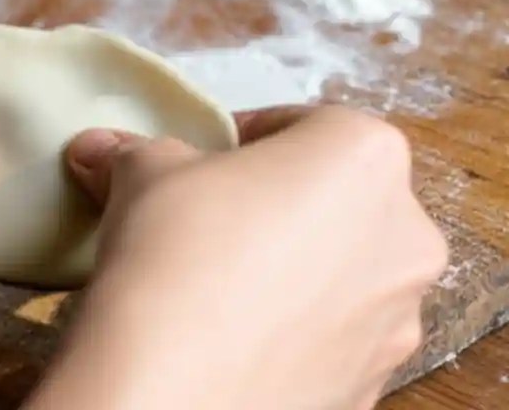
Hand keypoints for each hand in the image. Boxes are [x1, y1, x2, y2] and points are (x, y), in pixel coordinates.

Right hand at [25, 107, 446, 409]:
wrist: (172, 388)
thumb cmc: (176, 255)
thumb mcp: (143, 173)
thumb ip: (135, 153)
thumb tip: (102, 151)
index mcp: (365, 155)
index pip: (305, 125)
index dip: (244, 142)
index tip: (203, 164)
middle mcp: (407, 233)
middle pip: (337, 202)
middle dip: (277, 208)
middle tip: (210, 223)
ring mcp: (398, 318)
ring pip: (343, 275)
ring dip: (293, 272)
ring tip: (217, 288)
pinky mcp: (374, 384)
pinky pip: (333, 341)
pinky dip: (294, 334)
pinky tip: (234, 339)